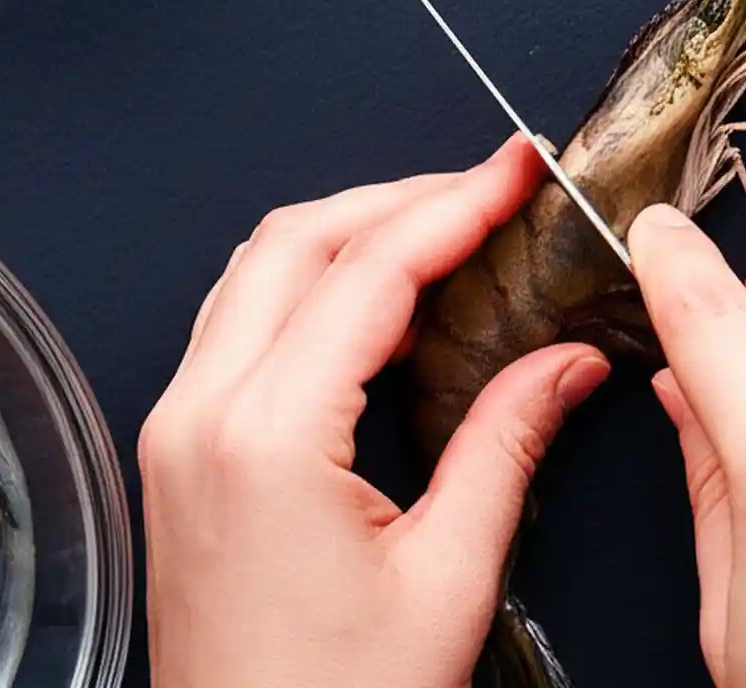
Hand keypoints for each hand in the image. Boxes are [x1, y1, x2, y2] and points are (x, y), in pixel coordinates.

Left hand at [138, 134, 609, 687]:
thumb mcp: (448, 575)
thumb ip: (508, 443)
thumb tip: (567, 363)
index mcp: (267, 439)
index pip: (368, 273)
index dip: (453, 204)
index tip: (514, 170)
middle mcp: (201, 415)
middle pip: (297, 243)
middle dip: (399, 199)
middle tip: (488, 190)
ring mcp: (178, 430)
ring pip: (258, 273)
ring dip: (349, 235)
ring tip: (441, 233)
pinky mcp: (182, 451)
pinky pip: (239, 325)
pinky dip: (308, 289)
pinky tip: (374, 308)